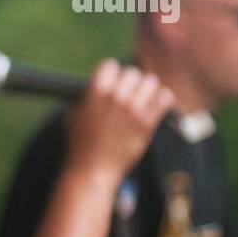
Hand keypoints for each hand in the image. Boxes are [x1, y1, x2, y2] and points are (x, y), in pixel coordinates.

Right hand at [65, 60, 174, 182]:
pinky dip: (161, 99)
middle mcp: (114, 99)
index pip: (109, 65)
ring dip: (145, 89)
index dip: (110, 73)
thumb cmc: (80, 144)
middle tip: (126, 94)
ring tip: (140, 99)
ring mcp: (133, 111)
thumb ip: (85, 96)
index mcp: (94, 94)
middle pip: (131, 72)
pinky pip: (164, 97)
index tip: (110, 83)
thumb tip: (96, 83)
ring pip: (150, 81)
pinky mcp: (147, 123)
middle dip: (128, 82)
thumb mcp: (73, 115)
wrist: (93, 171)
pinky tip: (153, 106)